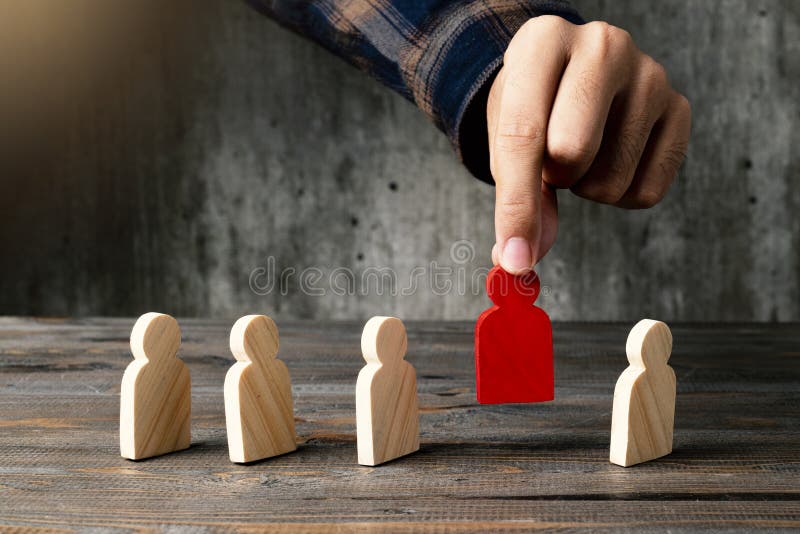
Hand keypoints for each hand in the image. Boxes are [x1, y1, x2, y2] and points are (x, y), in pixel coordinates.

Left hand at [488, 16, 690, 272]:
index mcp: (543, 41)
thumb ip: (515, 198)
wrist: (568, 76)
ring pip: (610, 180)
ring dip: (587, 187)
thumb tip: (521, 260)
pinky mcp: (680, 107)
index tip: (513, 257)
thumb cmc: (532, 106)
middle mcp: (601, 45)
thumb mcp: (508, 137)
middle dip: (554, 178)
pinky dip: (621, 195)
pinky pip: (648, 192)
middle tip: (551, 161)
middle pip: (571, 152)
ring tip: (584, 151)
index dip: (516, 205)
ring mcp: (649, 73)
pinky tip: (612, 159)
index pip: (523, 134)